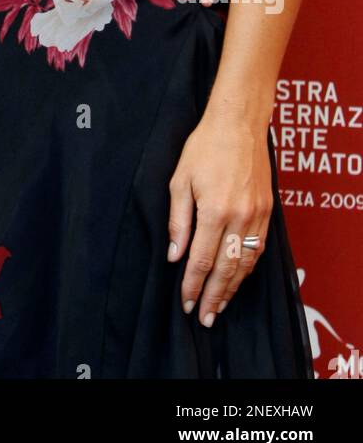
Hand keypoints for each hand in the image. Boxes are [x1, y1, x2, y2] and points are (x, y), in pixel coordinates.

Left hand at [167, 109, 272, 324]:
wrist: (239, 124)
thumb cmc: (204, 147)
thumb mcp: (180, 180)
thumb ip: (179, 220)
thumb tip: (175, 255)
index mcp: (215, 210)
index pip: (202, 260)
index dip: (192, 284)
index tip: (186, 303)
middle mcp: (240, 217)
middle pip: (227, 269)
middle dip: (213, 296)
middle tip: (204, 317)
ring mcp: (258, 215)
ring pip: (246, 263)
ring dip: (232, 288)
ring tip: (219, 305)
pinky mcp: (268, 211)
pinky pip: (259, 249)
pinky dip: (248, 268)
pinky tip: (238, 278)